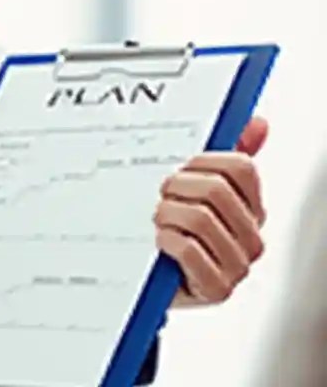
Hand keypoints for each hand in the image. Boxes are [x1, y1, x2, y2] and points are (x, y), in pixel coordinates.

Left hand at [156, 117, 268, 306]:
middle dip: (177, 187)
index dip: (201, 161)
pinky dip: (166, 240)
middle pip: (216, 191)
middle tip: (160, 195)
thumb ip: (224, 157)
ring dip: (166, 214)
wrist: (153, 280)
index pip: (240, 168)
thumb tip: (258, 123)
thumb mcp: (195, 189)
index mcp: (251, 208)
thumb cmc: (175, 230)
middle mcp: (250, 237)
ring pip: (199, 219)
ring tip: (157, 219)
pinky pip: (189, 251)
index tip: (180, 168)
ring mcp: (237, 265)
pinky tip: (159, 241)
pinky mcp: (216, 288)